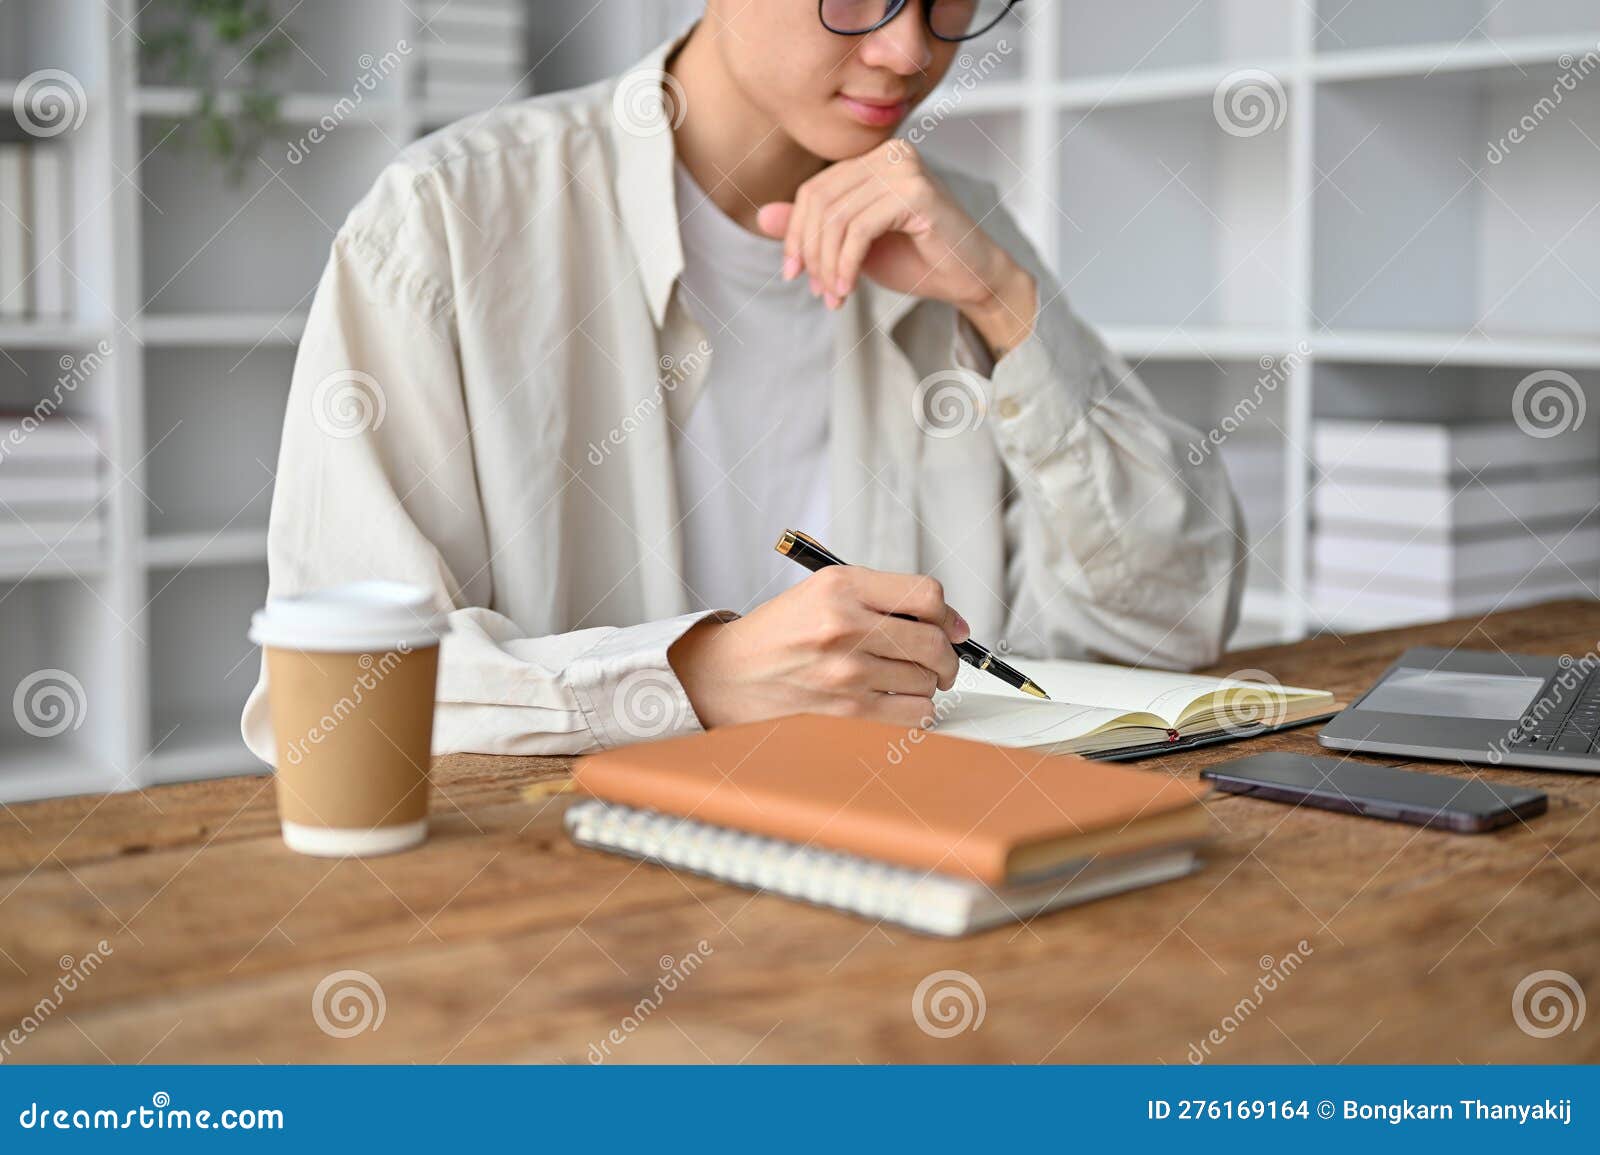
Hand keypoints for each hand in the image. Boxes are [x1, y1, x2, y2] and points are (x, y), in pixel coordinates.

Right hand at [668, 566, 969, 730]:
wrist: (729, 673)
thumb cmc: (780, 632)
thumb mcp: (824, 591)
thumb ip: (885, 597)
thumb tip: (954, 625)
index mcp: (841, 586)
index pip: (926, 595)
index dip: (947, 614)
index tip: (949, 627)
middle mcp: (844, 624)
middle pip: (934, 641)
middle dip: (947, 656)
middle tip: (938, 661)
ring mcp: (846, 669)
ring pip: (926, 679)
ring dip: (925, 683)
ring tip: (901, 678)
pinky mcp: (846, 708)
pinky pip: (913, 712)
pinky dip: (915, 709)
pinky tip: (896, 700)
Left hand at [755, 140, 1036, 355]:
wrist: (971, 278)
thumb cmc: (918, 259)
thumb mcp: (853, 244)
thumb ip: (813, 228)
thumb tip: (760, 215)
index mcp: (872, 157)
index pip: (813, 190)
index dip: (794, 234)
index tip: (793, 273)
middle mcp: (888, 153)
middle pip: (819, 202)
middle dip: (809, 253)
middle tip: (815, 290)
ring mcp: (903, 167)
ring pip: (836, 218)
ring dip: (827, 265)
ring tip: (834, 295)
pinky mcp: (916, 192)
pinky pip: (859, 230)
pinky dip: (845, 264)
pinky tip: (848, 289)